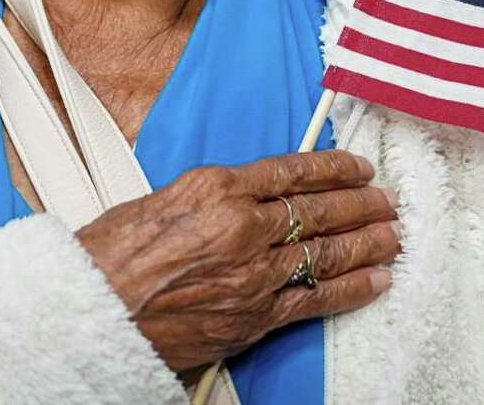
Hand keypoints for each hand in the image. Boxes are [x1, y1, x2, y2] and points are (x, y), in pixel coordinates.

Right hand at [75, 150, 400, 371]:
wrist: (90, 312)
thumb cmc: (109, 258)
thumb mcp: (158, 202)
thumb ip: (208, 199)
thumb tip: (242, 199)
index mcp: (214, 187)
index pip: (292, 171)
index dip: (333, 168)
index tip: (357, 167)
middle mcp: (241, 226)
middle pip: (318, 210)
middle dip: (360, 204)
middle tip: (387, 200)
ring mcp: (252, 274)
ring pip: (326, 252)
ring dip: (367, 242)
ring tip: (393, 235)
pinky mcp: (254, 317)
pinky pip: (316, 299)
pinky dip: (352, 288)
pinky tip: (377, 280)